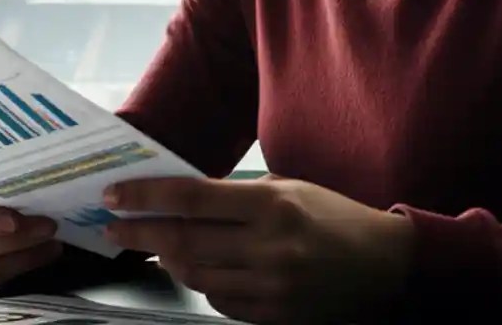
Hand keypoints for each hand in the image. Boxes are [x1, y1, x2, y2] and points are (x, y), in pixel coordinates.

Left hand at [101, 174, 413, 323]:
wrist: (386, 265)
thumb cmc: (333, 216)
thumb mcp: (287, 188)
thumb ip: (235, 196)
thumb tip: (177, 200)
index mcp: (272, 205)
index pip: (191, 198)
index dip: (146, 197)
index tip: (115, 195)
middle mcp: (269, 247)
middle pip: (183, 241)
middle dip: (140, 234)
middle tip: (114, 228)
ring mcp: (272, 287)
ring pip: (196, 277)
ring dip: (168, 261)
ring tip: (156, 247)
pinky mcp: (276, 316)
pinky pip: (220, 302)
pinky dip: (203, 284)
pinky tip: (200, 270)